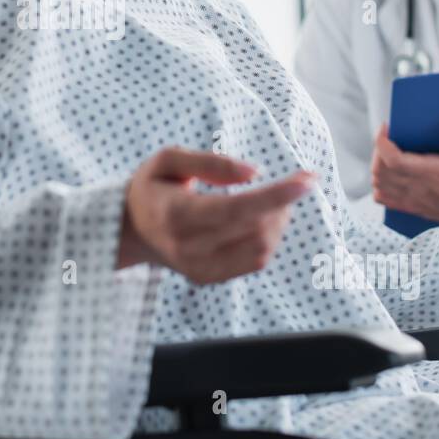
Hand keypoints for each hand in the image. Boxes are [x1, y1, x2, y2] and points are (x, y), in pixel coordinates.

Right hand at [118, 146, 314, 284]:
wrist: (130, 228)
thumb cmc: (153, 187)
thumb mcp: (168, 159)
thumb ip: (210, 162)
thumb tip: (254, 173)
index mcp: (174, 214)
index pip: (235, 209)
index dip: (276, 195)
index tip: (308, 179)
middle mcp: (187, 248)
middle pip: (255, 229)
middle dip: (282, 203)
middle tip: (287, 183)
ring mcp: (199, 268)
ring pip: (261, 249)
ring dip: (277, 221)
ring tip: (269, 201)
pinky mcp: (209, 278)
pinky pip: (255, 262)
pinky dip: (268, 238)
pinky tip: (259, 220)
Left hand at [370, 110, 438, 225]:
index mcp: (438, 173)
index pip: (395, 160)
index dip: (382, 143)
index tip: (387, 127)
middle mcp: (423, 188)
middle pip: (381, 171)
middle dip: (378, 150)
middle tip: (388, 137)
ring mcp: (417, 200)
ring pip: (380, 186)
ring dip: (378, 167)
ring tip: (386, 153)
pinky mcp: (415, 208)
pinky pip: (385, 200)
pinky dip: (380, 186)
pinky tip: (389, 175)